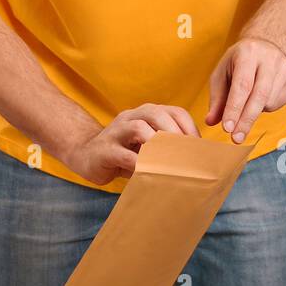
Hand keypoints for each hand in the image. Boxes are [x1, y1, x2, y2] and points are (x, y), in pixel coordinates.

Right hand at [63, 104, 199, 185]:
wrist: (85, 154)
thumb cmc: (125, 153)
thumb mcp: (147, 147)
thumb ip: (166, 148)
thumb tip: (197, 162)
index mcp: (146, 114)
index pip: (174, 112)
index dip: (189, 128)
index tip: (200, 149)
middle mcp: (131, 117)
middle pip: (157, 114)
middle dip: (176, 134)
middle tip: (188, 156)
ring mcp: (116, 131)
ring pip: (139, 128)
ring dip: (158, 145)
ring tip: (170, 163)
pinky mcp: (105, 150)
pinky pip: (123, 154)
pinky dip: (139, 164)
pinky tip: (150, 174)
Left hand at [206, 37, 285, 143]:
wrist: (266, 44)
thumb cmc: (239, 62)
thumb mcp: (222, 73)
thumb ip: (217, 98)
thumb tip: (210, 122)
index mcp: (247, 53)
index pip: (242, 85)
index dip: (234, 108)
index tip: (227, 128)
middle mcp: (269, 58)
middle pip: (259, 96)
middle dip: (246, 120)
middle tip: (236, 138)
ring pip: (269, 102)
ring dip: (254, 110)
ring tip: (248, 98)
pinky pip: (280, 103)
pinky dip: (267, 107)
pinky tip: (262, 95)